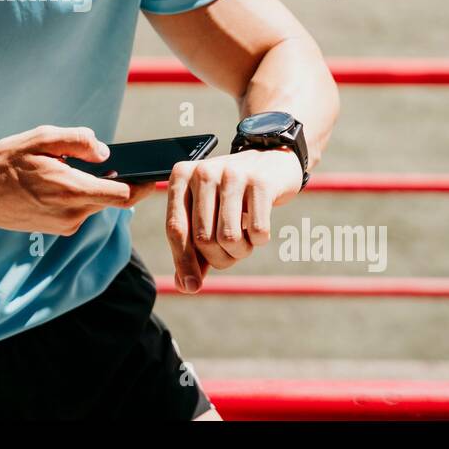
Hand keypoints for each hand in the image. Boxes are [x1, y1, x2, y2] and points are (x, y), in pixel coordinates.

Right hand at [0, 125, 156, 236]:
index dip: (144, 184)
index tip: (154, 172)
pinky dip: (77, 194)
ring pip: (94, 203)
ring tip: (66, 166)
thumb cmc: (5, 163)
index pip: (124, 195)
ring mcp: (65, 225)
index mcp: (72, 191)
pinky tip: (56, 181)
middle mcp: (72, 214)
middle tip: (104, 158)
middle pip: (111, 198)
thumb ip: (77, 141)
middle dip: (114, 179)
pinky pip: (79, 209)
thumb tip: (105, 152)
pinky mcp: (57, 228)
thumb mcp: (40, 138)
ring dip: (91, 185)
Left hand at [165, 147, 302, 292]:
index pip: (176, 228)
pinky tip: (260, 226)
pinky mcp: (260, 182)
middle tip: (233, 252)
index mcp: (181, 176)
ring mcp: (232, 174)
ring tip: (246, 240)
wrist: (273, 161)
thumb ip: (193, 246)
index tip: (191, 287)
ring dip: (241, 251)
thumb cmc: (233, 195)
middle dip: (220, 258)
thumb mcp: (207, 211)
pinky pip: (257, 231)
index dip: (183, 262)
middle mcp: (203, 172)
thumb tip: (186, 285)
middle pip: (203, 239)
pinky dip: (260, 240)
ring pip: (229, 238)